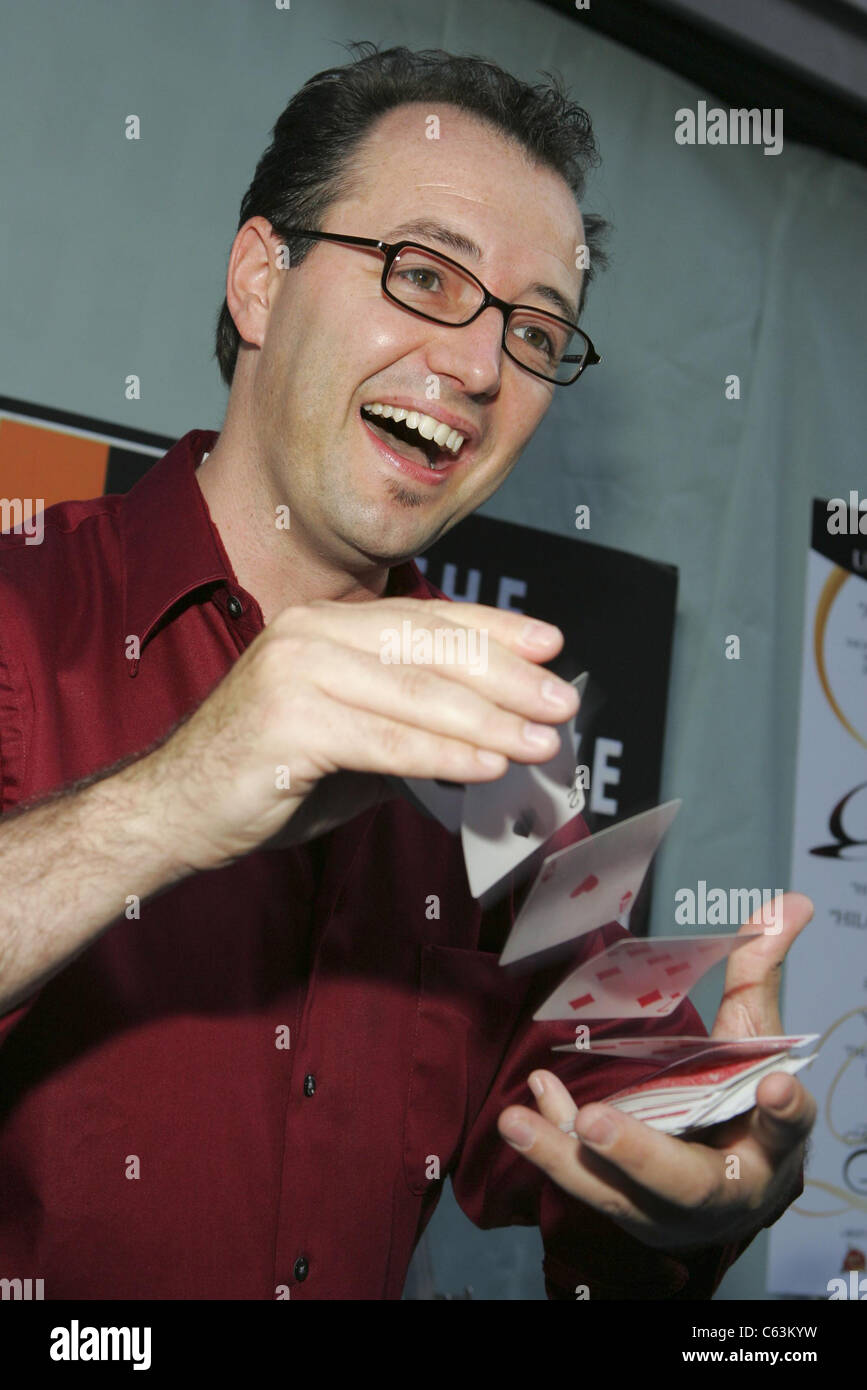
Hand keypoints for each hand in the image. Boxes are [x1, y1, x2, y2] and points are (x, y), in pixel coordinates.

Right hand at [151, 597, 578, 867]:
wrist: (176, 807)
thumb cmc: (266, 770)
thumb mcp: (351, 735)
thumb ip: (412, 725)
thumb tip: (497, 736)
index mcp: (327, 623)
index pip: (428, 619)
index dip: (495, 630)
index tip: (549, 645)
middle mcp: (311, 633)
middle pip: (431, 650)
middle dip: (507, 678)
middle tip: (561, 702)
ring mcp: (296, 671)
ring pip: (417, 694)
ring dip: (489, 721)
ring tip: (540, 742)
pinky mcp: (287, 721)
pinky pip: (385, 741)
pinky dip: (443, 755)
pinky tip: (487, 766)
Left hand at [498, 892, 816, 1251]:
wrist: (729, 1186)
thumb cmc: (742, 1102)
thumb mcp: (754, 1039)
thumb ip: (759, 974)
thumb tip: (791, 903)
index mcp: (770, 1146)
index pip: (785, 1130)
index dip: (784, 1112)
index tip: (777, 1085)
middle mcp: (723, 1190)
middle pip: (686, 1181)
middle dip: (639, 1153)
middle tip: (596, 1122)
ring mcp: (666, 1210)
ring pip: (616, 1193)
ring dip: (564, 1156)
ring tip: (517, 1119)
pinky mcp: (624, 1208)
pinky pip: (584, 1183)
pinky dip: (552, 1147)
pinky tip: (524, 1110)